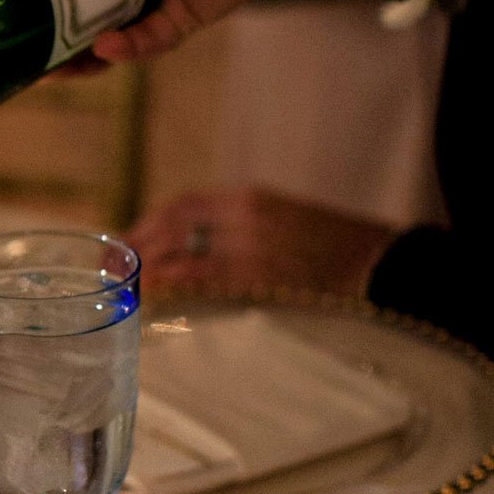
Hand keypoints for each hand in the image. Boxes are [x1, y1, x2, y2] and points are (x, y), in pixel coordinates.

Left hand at [130, 187, 394, 303]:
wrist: (386, 265)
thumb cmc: (339, 251)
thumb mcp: (285, 224)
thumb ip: (241, 232)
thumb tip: (198, 254)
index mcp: (249, 198)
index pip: (181, 207)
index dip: (145, 226)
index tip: (123, 243)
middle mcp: (243, 214)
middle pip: (171, 226)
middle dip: (134, 246)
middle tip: (107, 268)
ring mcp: (249, 244)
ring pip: (179, 251)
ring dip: (146, 269)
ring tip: (122, 286)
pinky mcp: (259, 274)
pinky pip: (201, 278)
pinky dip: (171, 285)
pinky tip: (152, 296)